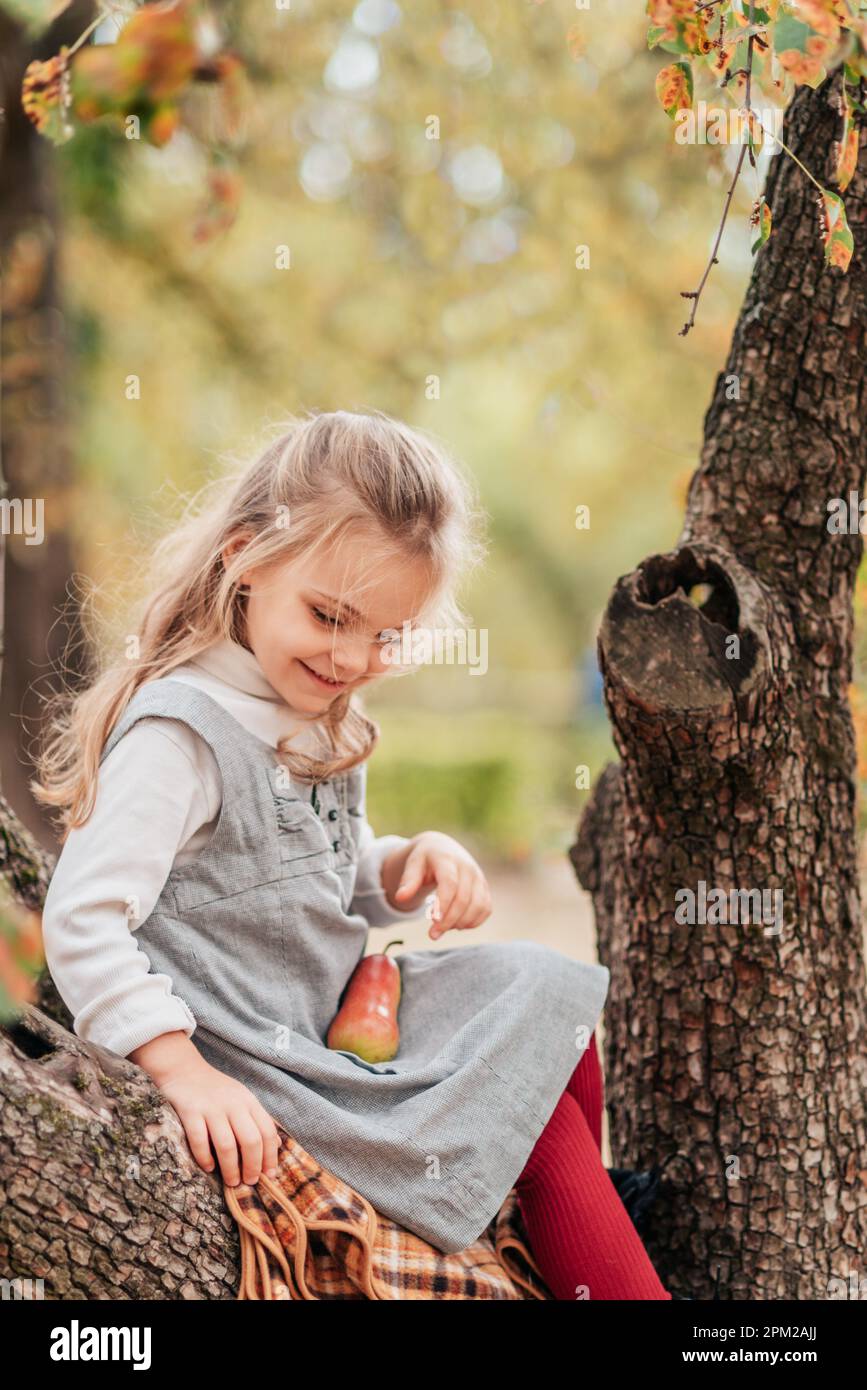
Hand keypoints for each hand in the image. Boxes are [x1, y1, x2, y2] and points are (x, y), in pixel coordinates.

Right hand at [136, 1038, 280, 1186]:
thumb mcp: (241, 1099)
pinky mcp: (190, 1112)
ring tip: (232, 1182)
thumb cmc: (215, 1089)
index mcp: (248, 1101)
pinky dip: (205, 1158)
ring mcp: (211, 1108)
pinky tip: (209, 1168)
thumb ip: (257, 1119)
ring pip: (227, 1144)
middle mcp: (233, 1104)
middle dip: (253, 1166)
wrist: (183, 1069)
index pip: (267, 1131)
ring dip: (231, 1168)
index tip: (269, 1175)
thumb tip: (276, 1145)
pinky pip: (199, 1140)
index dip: (270, 1155)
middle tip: (250, 1182)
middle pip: (250, 1140)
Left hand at [390, 831, 492, 938]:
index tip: (433, 921)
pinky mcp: (484, 887)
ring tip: (444, 928)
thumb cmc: (426, 859)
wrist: (444, 848)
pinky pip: (486, 908)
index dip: (443, 904)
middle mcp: (467, 867)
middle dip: (449, 920)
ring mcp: (479, 877)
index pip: (450, 883)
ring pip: (478, 905)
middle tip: (433, 935)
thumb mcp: (413, 864)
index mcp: (447, 859)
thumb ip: (408, 881)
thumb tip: (400, 898)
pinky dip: (474, 921)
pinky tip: (457, 925)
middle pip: (463, 898)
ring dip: (462, 922)